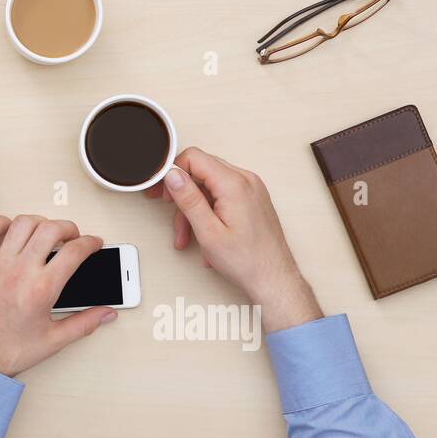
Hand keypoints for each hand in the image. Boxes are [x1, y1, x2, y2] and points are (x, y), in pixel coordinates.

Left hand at [0, 215, 115, 377]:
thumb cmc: (7, 351)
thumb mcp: (54, 340)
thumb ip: (85, 323)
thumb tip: (105, 313)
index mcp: (41, 289)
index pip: (74, 251)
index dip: (91, 243)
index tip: (94, 243)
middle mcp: (19, 271)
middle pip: (51, 229)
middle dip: (69, 227)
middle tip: (74, 237)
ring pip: (22, 223)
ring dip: (40, 223)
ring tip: (47, 233)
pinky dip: (3, 223)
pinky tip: (13, 232)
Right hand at [146, 148, 322, 331]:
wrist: (274, 279)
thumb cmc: (247, 261)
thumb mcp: (208, 232)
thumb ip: (188, 199)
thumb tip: (172, 175)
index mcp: (234, 184)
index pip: (194, 157)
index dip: (173, 172)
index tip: (162, 190)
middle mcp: (246, 180)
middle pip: (201, 170)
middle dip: (181, 192)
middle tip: (168, 209)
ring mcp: (251, 189)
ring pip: (210, 186)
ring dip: (193, 208)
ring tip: (186, 236)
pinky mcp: (252, 199)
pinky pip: (222, 195)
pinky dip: (208, 211)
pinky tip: (205, 234)